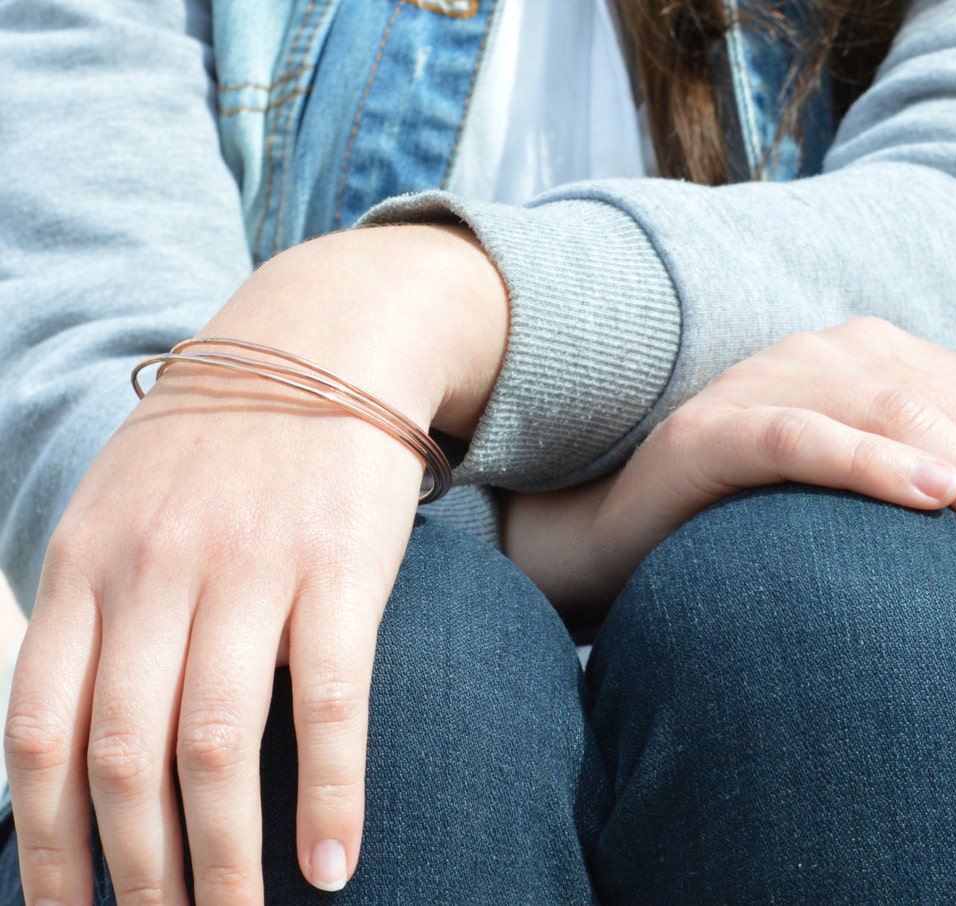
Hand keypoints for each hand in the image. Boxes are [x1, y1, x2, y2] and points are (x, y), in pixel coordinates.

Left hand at [4, 226, 508, 902]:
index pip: (37, 730)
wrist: (321, 341)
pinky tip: (335, 868)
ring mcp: (250, 566)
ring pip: (217, 746)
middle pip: (123, 757)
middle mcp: (156, 568)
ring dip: (221, 864)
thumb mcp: (123, 506)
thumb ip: (92, 607)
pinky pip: (328, 702)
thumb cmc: (221, 444)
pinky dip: (330, 796)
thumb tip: (74, 740)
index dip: (41, 843)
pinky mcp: (341, 565)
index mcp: (86, 560)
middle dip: (134, 876)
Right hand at [504, 318, 955, 626]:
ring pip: (899, 414)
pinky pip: (800, 435)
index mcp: (881, 360)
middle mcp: (833, 353)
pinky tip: (929, 494)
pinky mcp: (713, 429)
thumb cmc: (752, 525)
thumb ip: (933, 491)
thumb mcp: (858, 500)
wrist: (623, 528)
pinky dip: (867, 460)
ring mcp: (769, 382)